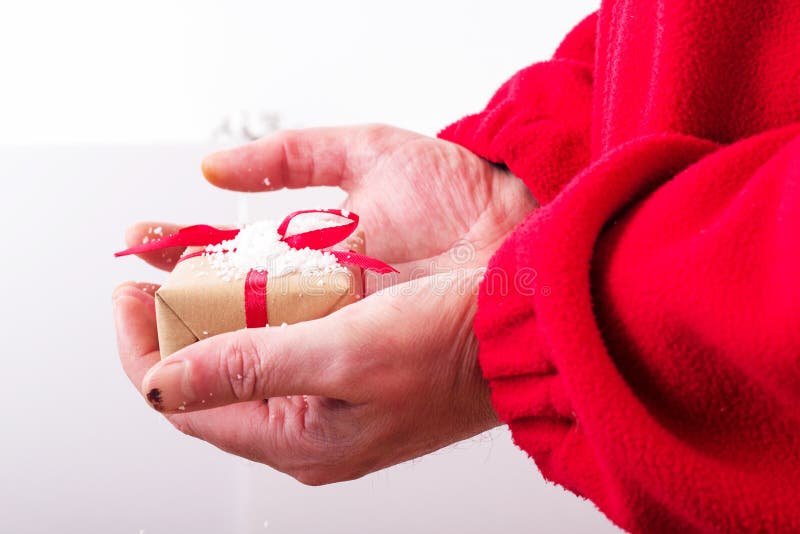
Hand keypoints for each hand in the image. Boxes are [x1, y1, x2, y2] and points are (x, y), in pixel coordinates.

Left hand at [114, 125, 535, 483]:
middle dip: (170, 326)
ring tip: (186, 268)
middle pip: (209, 381)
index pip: (188, 403)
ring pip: (242, 357)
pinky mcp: (346, 368)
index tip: (124, 293)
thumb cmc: (450, 346)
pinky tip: (248, 278)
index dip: (141, 349)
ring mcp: (327, 399)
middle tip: (148, 274)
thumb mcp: (343, 355)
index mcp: (301, 440)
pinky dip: (254, 308)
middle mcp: (308, 428)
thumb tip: (163, 383)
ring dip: (210, 313)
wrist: (518, 330)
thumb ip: (249, 368)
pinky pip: (279, 341)